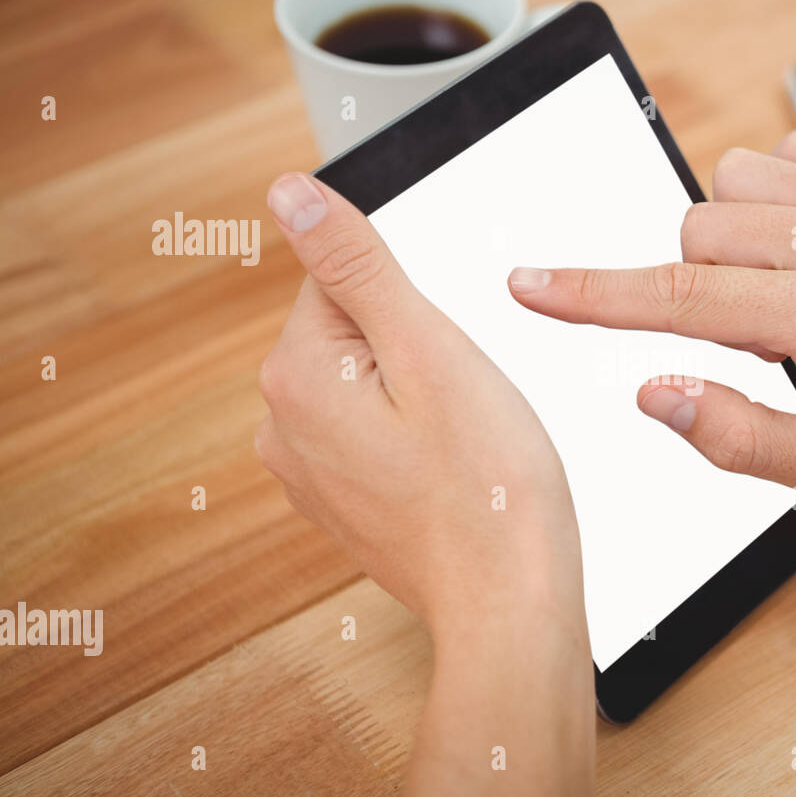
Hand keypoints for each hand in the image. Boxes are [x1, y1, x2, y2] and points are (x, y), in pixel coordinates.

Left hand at [258, 173, 592, 796]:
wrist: (509, 601)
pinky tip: (452, 470)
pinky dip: (417, 437)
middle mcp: (284, 426)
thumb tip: (289, 195)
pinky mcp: (341, 498)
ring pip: (371, 382)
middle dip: (416, 348)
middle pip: (355, 330)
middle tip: (462, 404)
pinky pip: (377, 431)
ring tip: (461, 441)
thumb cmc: (488, 488)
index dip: (414, 304)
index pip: (343, 278)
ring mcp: (310, 470)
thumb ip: (355, 264)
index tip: (447, 356)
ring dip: (420, 393)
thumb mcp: (429, 349)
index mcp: (295, 376)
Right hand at [509, 130, 795, 521]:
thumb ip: (736, 434)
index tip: (528, 286)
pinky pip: (785, 159)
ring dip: (724, 244)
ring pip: (731, 186)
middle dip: (688, 290)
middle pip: (696, 231)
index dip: (590, 295)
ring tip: (772, 306)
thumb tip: (651, 392)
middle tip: (747, 349)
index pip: (678, 297)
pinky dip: (764, 202)